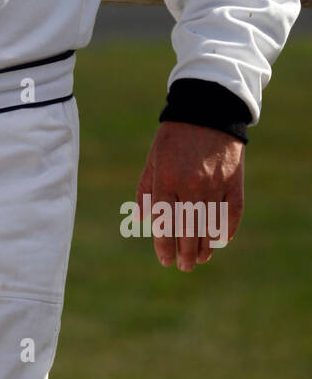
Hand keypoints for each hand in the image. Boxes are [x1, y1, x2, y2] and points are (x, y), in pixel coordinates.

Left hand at [135, 121, 244, 271]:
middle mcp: (191, 185)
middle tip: (184, 266)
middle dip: (185, 253)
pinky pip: (231, 214)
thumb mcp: (153, 160)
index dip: (165, 245)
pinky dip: (226, 231)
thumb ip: (146, 190)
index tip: (165, 260)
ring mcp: (215, 185)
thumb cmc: (174, 138)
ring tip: (200, 259)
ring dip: (205, 248)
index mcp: (166, 179)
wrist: (207, 111)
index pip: (164, 222)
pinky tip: (219, 242)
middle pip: (188, 230)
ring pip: (210, 227)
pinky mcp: (234, 182)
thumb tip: (143, 219)